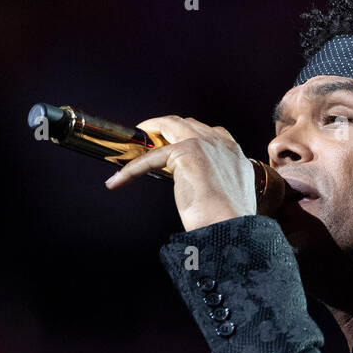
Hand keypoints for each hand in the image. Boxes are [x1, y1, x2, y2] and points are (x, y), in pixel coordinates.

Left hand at [104, 115, 255, 231]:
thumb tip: (201, 188)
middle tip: (150, 136)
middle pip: (187, 123)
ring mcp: (203, 146)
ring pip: (169, 126)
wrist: (231, 229)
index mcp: (234, 155)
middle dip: (166, 126)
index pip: (211, 133)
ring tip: (135, 142)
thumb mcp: (229, 196)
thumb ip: (218, 183)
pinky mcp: (185, 154)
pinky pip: (150, 158)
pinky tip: (118, 181)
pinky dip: (131, 169)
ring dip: (149, 130)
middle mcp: (221, 145)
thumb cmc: (229, 222)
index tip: (177, 141)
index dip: (190, 133)